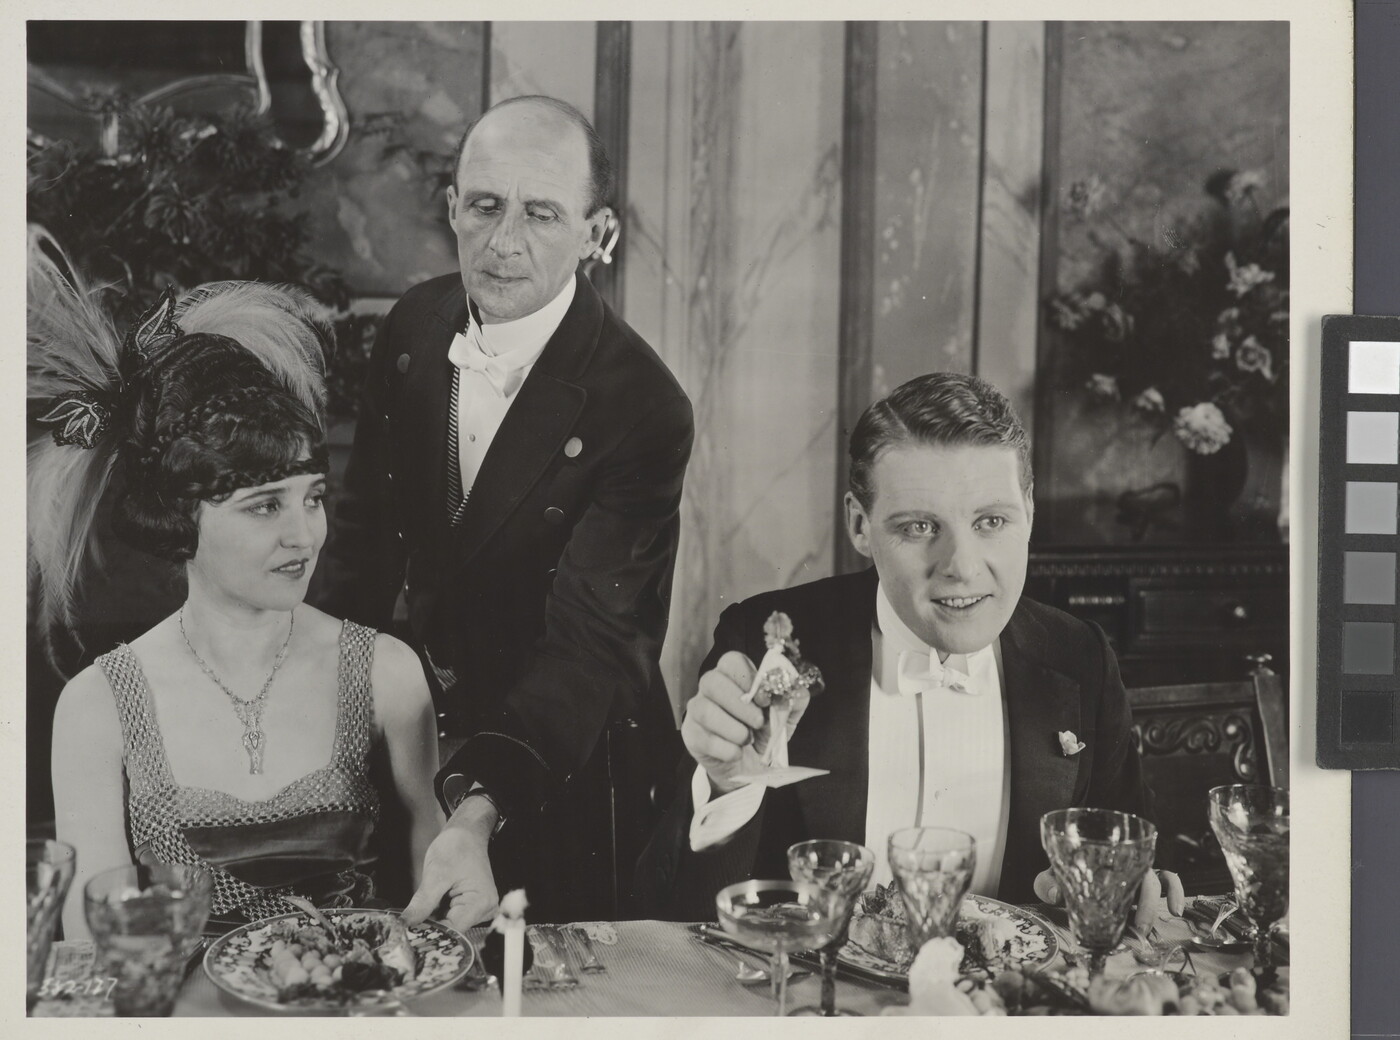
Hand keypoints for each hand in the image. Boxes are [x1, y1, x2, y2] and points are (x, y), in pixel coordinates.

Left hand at [402, 802, 498, 932]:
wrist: (466, 833)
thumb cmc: (457, 847)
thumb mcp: (435, 874)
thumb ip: (422, 904)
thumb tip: (405, 925)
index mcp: (480, 902)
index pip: (452, 931)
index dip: (429, 934)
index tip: (407, 935)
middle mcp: (484, 910)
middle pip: (452, 931)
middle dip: (429, 928)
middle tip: (406, 925)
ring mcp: (478, 910)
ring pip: (449, 926)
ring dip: (432, 921)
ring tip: (420, 910)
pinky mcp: (471, 908)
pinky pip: (450, 919)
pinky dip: (437, 915)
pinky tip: (429, 906)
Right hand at [681, 651, 811, 794]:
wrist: (748, 765)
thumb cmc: (763, 732)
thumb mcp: (784, 715)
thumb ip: (793, 698)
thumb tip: (795, 686)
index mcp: (732, 676)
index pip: (731, 661)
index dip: (748, 677)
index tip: (765, 700)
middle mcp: (710, 688)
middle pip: (713, 681)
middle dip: (740, 705)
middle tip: (758, 723)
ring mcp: (696, 711)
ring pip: (704, 710)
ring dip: (732, 728)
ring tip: (747, 740)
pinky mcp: (691, 735)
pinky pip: (703, 738)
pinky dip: (725, 749)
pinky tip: (736, 753)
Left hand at [1033, 867, 1185, 934]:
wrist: (1064, 877)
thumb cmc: (1063, 876)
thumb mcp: (1050, 878)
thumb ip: (1046, 884)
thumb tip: (1056, 895)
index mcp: (1101, 860)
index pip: (1120, 859)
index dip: (1124, 871)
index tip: (1123, 894)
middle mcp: (1123, 865)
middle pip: (1144, 878)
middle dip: (1146, 906)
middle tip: (1138, 929)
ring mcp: (1137, 874)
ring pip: (1157, 882)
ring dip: (1156, 905)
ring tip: (1146, 927)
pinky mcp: (1147, 885)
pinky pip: (1169, 880)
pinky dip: (1176, 891)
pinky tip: (1177, 910)